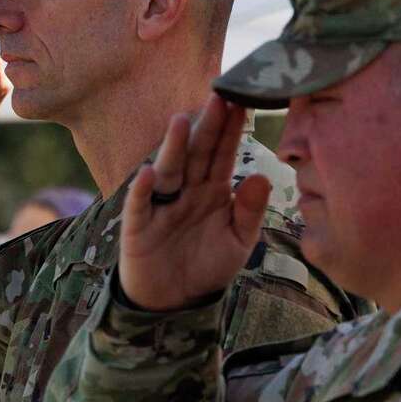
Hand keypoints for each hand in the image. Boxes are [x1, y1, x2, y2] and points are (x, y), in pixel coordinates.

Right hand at [119, 94, 270, 310]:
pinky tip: (149, 173)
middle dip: (207, 127)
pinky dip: (142, 189)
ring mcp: (161, 206)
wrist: (174, 304)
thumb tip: (262, 177)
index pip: (223, 154)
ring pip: (169, 171)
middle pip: (197, 154)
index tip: (243, 102)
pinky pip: (139, 205)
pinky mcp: (138, 226)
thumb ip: (250, 212)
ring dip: (173, 147)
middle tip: (218, 97)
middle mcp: (187, 191)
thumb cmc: (207, 268)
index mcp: (213, 191)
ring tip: (181, 121)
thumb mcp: (238, 243)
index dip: (232, 131)